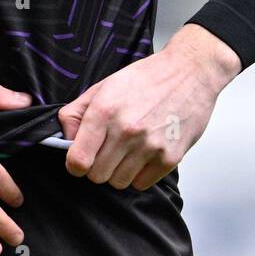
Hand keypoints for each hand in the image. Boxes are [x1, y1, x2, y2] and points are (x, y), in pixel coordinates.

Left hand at [56, 24, 241, 190]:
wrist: (189, 72)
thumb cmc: (148, 77)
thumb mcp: (104, 86)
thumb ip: (77, 112)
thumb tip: (65, 137)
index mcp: (104, 111)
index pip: (78, 160)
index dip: (75, 163)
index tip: (80, 159)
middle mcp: (126, 130)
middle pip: (97, 175)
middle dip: (97, 166)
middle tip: (107, 151)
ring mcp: (149, 146)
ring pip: (119, 182)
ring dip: (119, 171)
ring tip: (128, 150)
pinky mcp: (169, 157)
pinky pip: (142, 184)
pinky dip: (140, 174)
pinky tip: (144, 154)